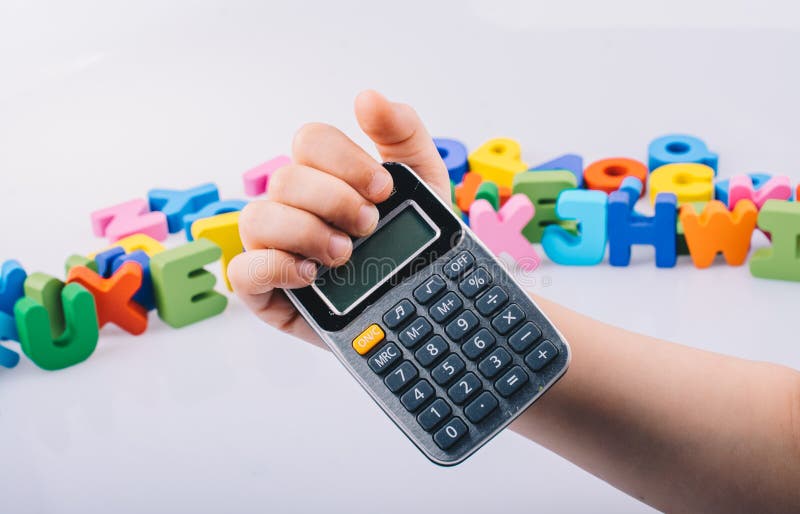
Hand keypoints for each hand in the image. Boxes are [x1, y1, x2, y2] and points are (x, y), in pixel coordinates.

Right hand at [229, 90, 449, 346]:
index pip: (311, 141)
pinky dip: (275, 267)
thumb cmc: (413, 241)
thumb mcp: (422, 183)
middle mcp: (293, 206)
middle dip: (334, 200)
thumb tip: (367, 97)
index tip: (384, 189)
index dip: (346, 160)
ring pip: (258, 217)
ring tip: (344, 254)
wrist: (421, 306)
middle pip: (286, 178)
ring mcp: (274, 247)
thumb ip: (402, 133)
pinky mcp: (265, 292)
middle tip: (370, 225)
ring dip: (305, 231)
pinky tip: (311, 274)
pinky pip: (242, 270)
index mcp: (324, 175)